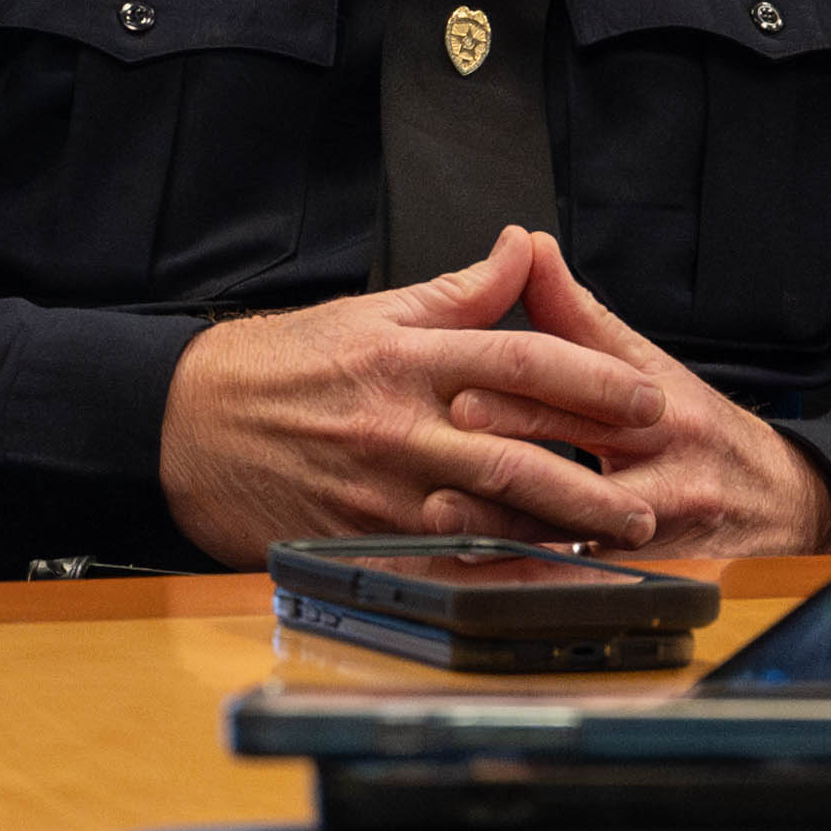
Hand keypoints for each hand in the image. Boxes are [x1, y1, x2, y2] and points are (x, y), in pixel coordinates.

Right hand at [154, 228, 674, 562]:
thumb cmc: (273, 367)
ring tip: (610, 545)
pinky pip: (439, 561)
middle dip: (593, 482)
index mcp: (404, 355)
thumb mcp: (367, 311)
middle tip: (650, 498)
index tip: (645, 401)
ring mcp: (377, 487)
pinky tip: (535, 580)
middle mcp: (396, 423)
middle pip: (518, 454)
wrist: (181, 423)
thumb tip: (524, 250)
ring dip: (557, 536)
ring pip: (486, 517)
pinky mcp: (356, 536)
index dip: (594, 382)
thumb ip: (458, 293)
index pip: (522, 361)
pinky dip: (494, 573)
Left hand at [442, 234, 830, 556]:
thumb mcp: (647, 365)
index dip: (519, 399)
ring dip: (512, 533)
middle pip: (584, 471)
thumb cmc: (700, 431)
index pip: (585, 398)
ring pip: (585, 536)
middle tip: (445, 463)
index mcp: (659, 410)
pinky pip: (592, 582)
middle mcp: (670, 471)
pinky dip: (538, 580)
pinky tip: (488, 575)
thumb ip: (578, 315)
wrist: (782, 504)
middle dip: (511, 465)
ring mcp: (669, 531)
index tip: (459, 396)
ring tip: (447, 526)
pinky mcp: (661, 577)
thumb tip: (528, 247)